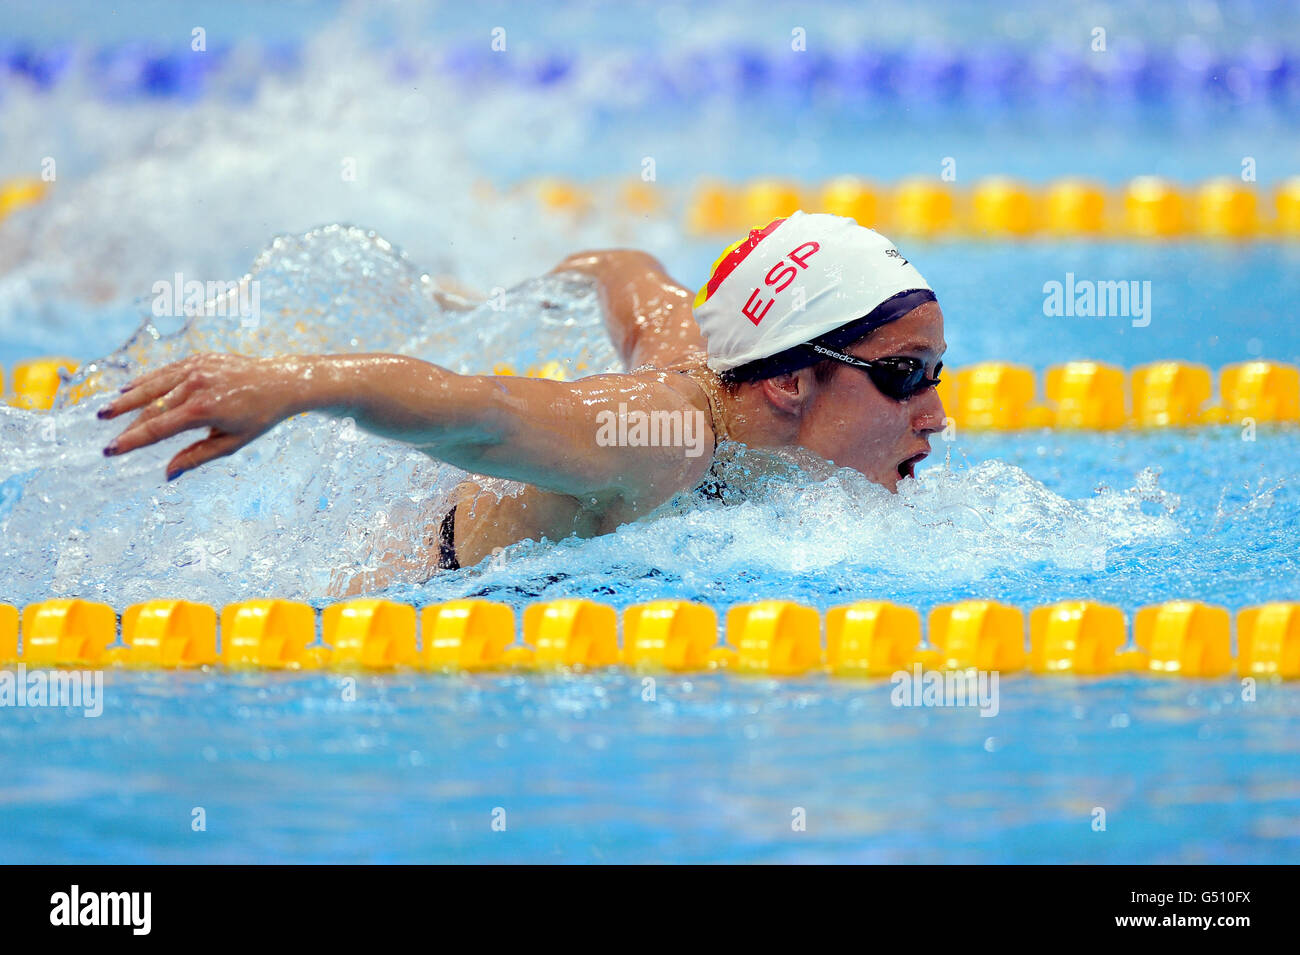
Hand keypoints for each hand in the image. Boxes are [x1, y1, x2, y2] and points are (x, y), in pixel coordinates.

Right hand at [98, 352, 295, 480]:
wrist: (281, 382)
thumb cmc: (259, 417)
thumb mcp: (232, 443)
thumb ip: (197, 456)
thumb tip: (168, 473)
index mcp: (204, 409)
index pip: (158, 428)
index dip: (132, 441)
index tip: (111, 451)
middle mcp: (196, 385)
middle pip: (151, 406)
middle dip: (126, 422)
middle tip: (105, 434)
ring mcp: (197, 368)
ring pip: (154, 385)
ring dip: (128, 398)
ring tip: (106, 410)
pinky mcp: (199, 359)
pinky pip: (167, 371)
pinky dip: (147, 380)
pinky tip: (130, 389)